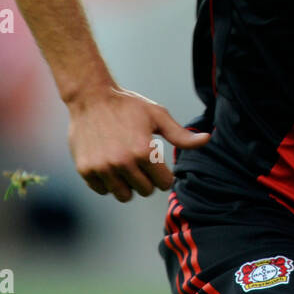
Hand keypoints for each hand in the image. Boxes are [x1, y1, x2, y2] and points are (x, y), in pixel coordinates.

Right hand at [67, 85, 209, 201]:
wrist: (91, 98)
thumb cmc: (128, 106)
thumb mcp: (157, 116)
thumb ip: (181, 135)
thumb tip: (207, 139)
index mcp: (144, 151)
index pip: (164, 183)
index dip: (164, 175)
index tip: (159, 165)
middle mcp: (123, 162)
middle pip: (145, 191)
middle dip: (147, 179)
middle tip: (141, 163)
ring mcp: (102, 168)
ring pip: (123, 195)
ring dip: (127, 184)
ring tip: (126, 166)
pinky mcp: (85, 170)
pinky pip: (102, 190)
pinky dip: (107, 182)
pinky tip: (109, 165)